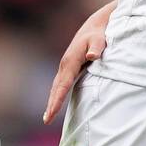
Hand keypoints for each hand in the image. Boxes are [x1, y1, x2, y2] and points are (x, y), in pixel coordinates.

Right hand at [43, 1, 114, 122]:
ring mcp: (66, 66)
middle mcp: (65, 65)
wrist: (95, 25)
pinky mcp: (69, 68)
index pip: (63, 85)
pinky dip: (56, 95)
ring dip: (51, 101)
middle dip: (51, 104)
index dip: (57, 100)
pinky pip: (61, 84)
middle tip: (46, 120)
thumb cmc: (99, 34)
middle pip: (56, 88)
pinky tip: (55, 105)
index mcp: (70, 61)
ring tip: (47, 117)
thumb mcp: (99, 39)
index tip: (51, 113)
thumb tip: (92, 56)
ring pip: (56, 87)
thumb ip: (97, 48)